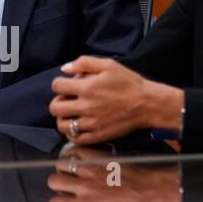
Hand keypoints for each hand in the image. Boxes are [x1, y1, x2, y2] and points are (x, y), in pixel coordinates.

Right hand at [47, 147, 181, 201]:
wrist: (145, 191)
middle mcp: (84, 186)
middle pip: (53, 181)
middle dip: (57, 186)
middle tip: (67, 187)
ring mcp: (90, 170)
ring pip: (61, 164)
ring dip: (63, 170)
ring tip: (71, 173)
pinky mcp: (97, 157)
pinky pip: (75, 151)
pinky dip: (71, 153)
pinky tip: (75, 160)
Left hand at [50, 56, 182, 143]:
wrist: (147, 104)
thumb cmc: (129, 83)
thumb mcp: (108, 65)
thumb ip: (84, 63)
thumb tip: (64, 69)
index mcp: (86, 88)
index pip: (56, 86)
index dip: (59, 84)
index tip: (66, 85)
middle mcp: (85, 107)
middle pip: (55, 108)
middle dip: (58, 102)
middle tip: (67, 101)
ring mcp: (91, 123)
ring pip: (62, 125)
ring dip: (63, 119)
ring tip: (71, 115)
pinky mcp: (98, 135)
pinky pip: (76, 138)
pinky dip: (73, 133)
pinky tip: (79, 127)